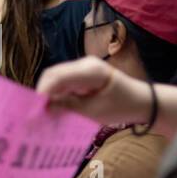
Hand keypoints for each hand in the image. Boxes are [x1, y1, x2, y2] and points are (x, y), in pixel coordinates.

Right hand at [37, 56, 157, 125]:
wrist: (143, 102)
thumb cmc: (122, 106)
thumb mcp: (94, 111)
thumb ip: (68, 107)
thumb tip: (44, 108)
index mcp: (90, 70)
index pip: (57, 76)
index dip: (42, 92)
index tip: (33, 110)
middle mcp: (84, 64)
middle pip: (53, 75)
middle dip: (42, 93)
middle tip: (33, 114)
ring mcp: (83, 67)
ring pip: (56, 78)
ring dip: (48, 94)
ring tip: (41, 113)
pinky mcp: (83, 75)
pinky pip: (64, 82)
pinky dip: (57, 94)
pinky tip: (52, 108)